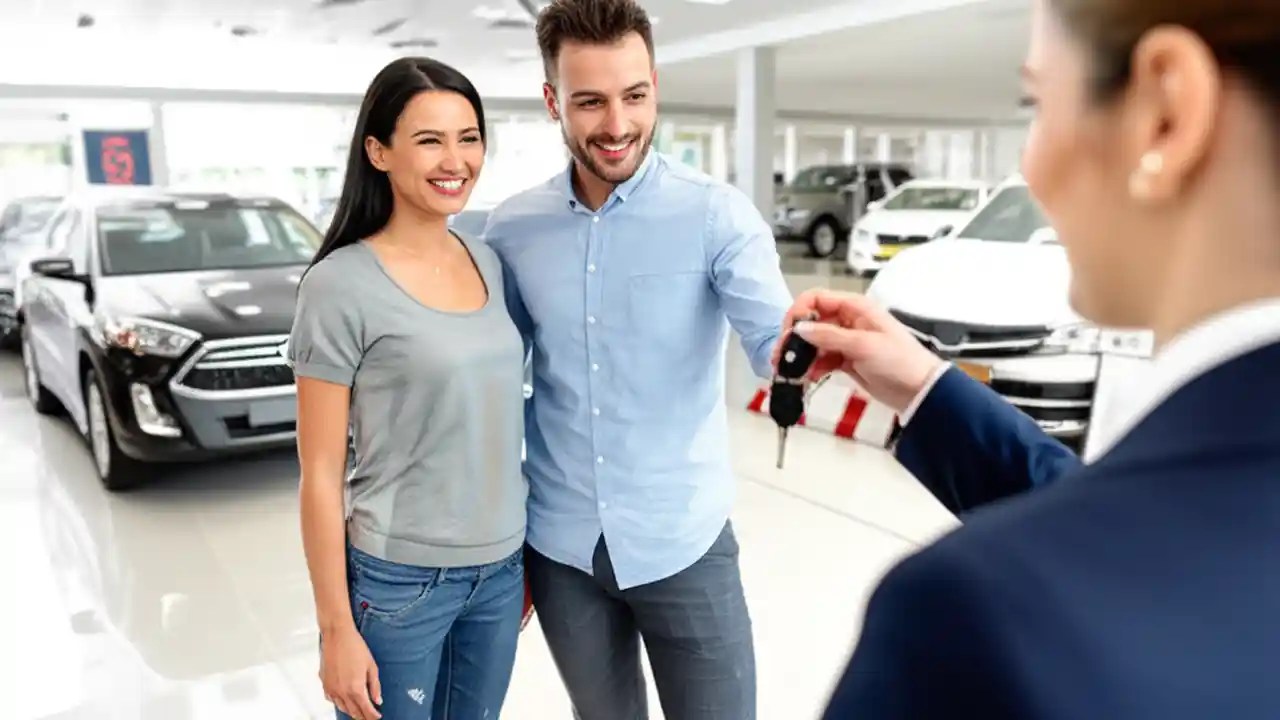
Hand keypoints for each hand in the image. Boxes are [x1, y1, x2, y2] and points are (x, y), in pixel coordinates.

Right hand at [320, 624, 382, 719]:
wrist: (337, 636)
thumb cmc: (355, 647)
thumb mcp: (371, 666)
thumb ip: (375, 686)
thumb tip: (378, 700)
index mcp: (356, 688)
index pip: (366, 709)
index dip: (373, 715)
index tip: (378, 717)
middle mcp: (342, 692)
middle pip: (354, 712)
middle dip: (363, 716)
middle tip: (370, 716)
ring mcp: (332, 689)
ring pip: (342, 708)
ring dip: (352, 712)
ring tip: (359, 712)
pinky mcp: (325, 684)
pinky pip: (332, 700)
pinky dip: (340, 704)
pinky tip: (344, 702)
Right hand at [774, 288, 944, 413]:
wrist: (919, 391)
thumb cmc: (898, 361)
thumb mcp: (863, 345)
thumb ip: (829, 336)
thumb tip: (799, 329)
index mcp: (855, 307)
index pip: (816, 299)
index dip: (798, 313)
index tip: (788, 334)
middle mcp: (848, 320)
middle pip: (811, 322)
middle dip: (794, 338)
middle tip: (779, 358)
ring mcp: (847, 341)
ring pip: (814, 343)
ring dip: (800, 356)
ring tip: (789, 373)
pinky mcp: (847, 360)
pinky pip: (822, 359)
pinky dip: (812, 367)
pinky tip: (807, 378)